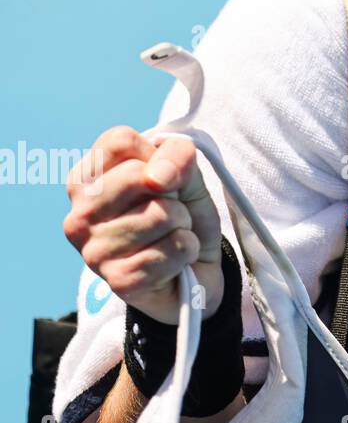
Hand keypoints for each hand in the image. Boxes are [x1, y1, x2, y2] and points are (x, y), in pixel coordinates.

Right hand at [63, 127, 226, 324]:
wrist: (195, 266)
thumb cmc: (180, 210)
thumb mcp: (186, 170)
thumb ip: (175, 155)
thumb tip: (156, 178)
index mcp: (84, 180)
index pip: (119, 141)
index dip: (158, 154)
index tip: (161, 176)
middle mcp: (78, 216)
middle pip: (137, 176)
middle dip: (171, 191)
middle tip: (169, 209)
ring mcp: (93, 252)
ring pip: (161, 214)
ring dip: (182, 223)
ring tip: (170, 235)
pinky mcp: (119, 281)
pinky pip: (174, 248)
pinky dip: (187, 249)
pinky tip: (173, 259)